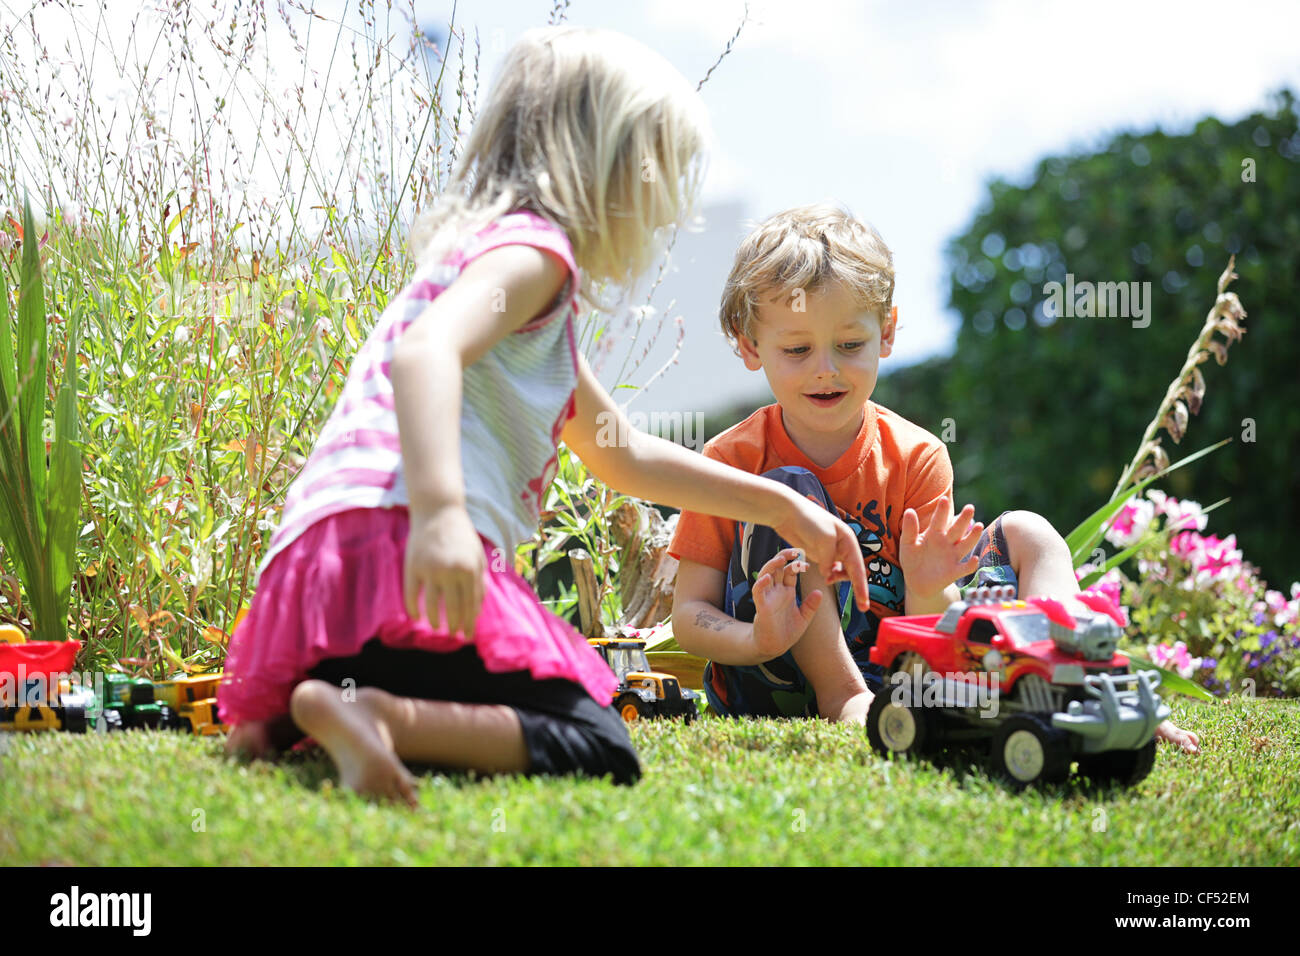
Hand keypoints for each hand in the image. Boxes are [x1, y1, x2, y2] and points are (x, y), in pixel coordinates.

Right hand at [404, 504, 485, 639]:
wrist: (438, 511)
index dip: (469, 622)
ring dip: (435, 621)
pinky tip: (416, 618)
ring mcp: (430, 569)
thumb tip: (477, 609)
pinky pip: (411, 594)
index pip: (471, 604)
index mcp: (469, 569)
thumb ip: (478, 581)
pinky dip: (413, 609)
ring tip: (438, 629)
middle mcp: (450, 571)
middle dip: (455, 626)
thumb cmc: (461, 535)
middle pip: (454, 608)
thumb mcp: (477, 556)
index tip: (468, 634)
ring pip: (432, 605)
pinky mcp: (412, 566)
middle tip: (455, 636)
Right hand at [751, 548, 824, 658]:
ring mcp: (768, 597)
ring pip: (765, 575)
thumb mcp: (804, 618)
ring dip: (771, 566)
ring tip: (780, 559)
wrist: (774, 647)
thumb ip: (811, 605)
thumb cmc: (787, 632)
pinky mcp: (761, 607)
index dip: (797, 564)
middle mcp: (776, 591)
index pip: (789, 571)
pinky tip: (767, 578)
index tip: (807, 563)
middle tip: (793, 551)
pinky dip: (760, 584)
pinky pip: (758, 592)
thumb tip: (820, 592)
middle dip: (783, 557)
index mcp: (787, 592)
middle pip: (776, 568)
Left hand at [771, 491, 869, 611]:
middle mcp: (844, 546)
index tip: (865, 603)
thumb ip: (828, 560)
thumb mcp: (823, 540)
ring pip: (843, 571)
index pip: (858, 567)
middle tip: (862, 606)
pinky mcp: (821, 554)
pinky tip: (827, 578)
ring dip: (840, 579)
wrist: (789, 513)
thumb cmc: (809, 521)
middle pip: (854, 570)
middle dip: (857, 587)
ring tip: (829, 580)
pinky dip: (830, 575)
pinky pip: (831, 569)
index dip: (862, 587)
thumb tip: (829, 574)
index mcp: (849, 540)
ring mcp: (833, 550)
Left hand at [899, 497, 983, 603]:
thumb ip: (909, 529)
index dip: (942, 511)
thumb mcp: (907, 544)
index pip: (939, 520)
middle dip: (963, 519)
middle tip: (970, 507)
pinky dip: (971, 564)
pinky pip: (965, 568)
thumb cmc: (912, 559)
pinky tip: (975, 559)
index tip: (944, 499)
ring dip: (972, 537)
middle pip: (957, 529)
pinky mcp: (954, 572)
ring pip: (965, 545)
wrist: (916, 582)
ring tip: (978, 526)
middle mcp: (947, 543)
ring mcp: (952, 557)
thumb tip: (909, 511)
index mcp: (934, 534)